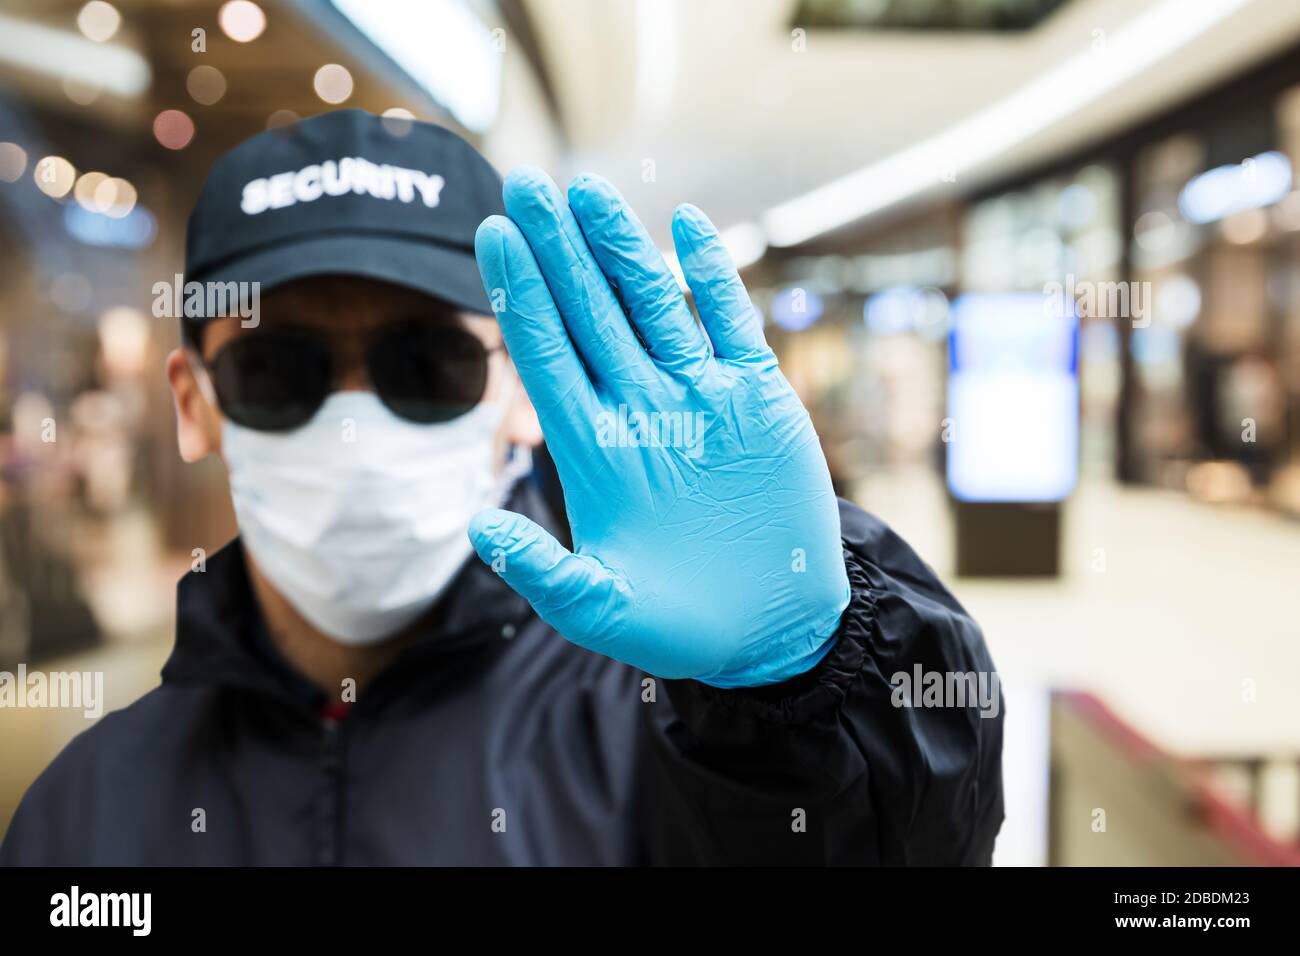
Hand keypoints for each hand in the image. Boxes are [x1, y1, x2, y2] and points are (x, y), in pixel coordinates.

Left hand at [471, 168, 848, 686]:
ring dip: (622, 248)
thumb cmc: (680, 625)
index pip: (546, 356)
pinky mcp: (758, 399)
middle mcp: (640, 410)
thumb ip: (540, 570)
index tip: (493, 234)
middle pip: (590, 314)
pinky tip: (688, 225)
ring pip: (654, 305)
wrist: (772, 627)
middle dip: (559, 252)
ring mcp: (700, 398)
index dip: (521, 297)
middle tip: (526, 184)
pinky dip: (713, 277)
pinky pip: (731, 324)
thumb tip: (474, 525)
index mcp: (595, 449)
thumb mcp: (601, 608)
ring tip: (587, 191)